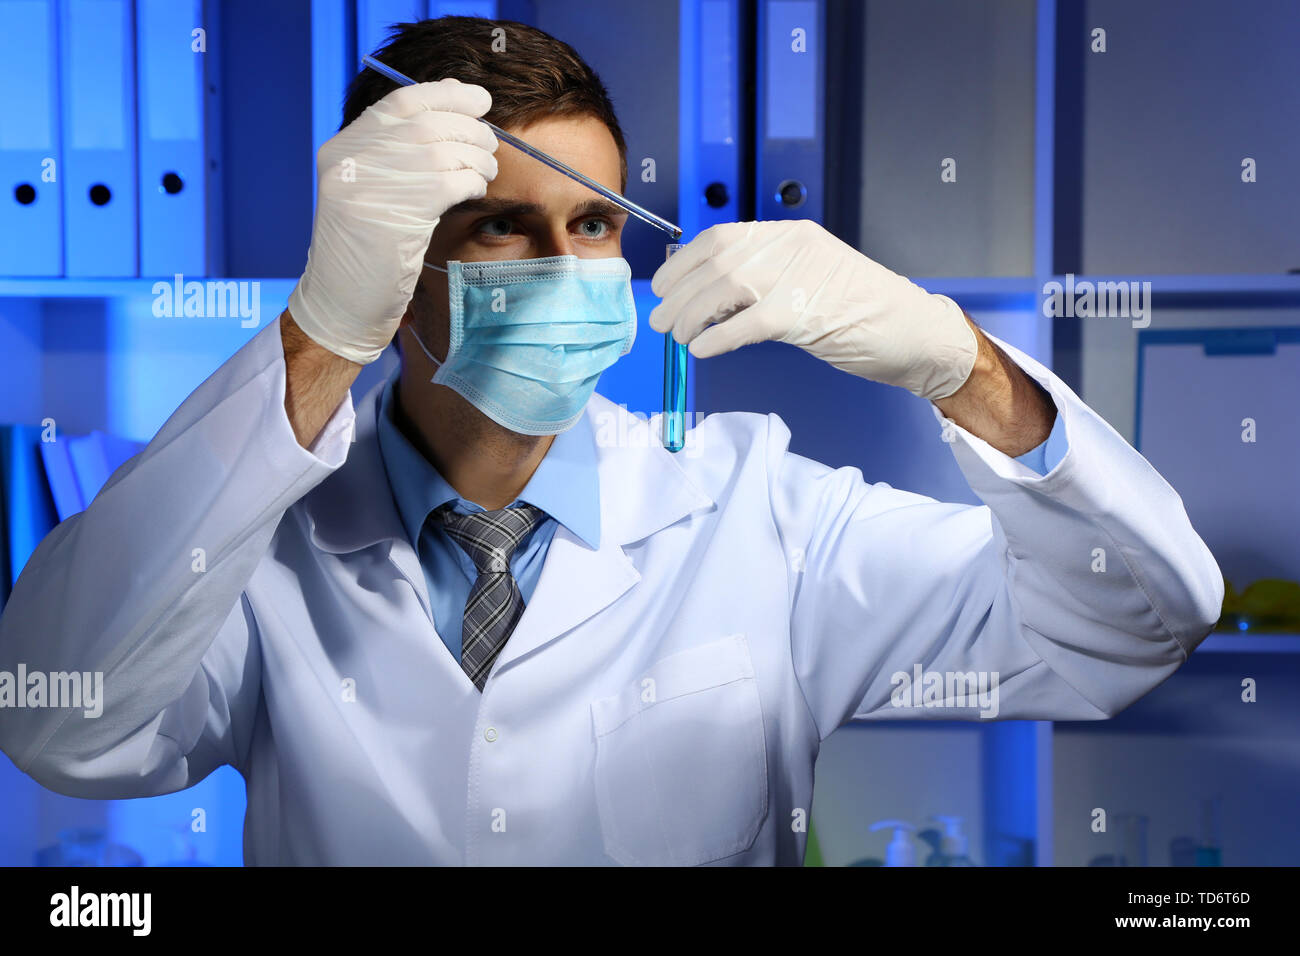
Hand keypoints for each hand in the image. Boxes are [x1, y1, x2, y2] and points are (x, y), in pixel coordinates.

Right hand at [287, 79, 498, 364]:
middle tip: (489, 141)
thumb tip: (453, 111)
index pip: (399, 104)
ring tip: (486, 169)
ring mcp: (368, 188)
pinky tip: (477, 189)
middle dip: (468, 128)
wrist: (340, 307)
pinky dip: (472, 181)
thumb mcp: (368, 193)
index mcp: (340, 151)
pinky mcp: (394, 216)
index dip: (444, 95)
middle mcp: (349, 163)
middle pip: (426, 124)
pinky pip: (449, 182)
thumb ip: (395, 156)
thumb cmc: (363, 254)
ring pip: (443, 151)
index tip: (476, 99)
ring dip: (476, 156)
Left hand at [648, 220, 978, 400]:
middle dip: (678, 293)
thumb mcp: (810, 278)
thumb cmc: (863, 312)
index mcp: (791, 234)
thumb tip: (711, 298)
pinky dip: (715, 338)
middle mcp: (792, 247)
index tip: (664, 285)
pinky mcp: (804, 314)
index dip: (684, 262)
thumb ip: (766, 279)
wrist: (915, 333)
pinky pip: (744, 325)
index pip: (720, 237)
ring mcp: (800, 278)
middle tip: (660, 319)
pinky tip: (702, 350)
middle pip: (715, 263)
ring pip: (723, 289)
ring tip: (676, 336)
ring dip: (689, 316)